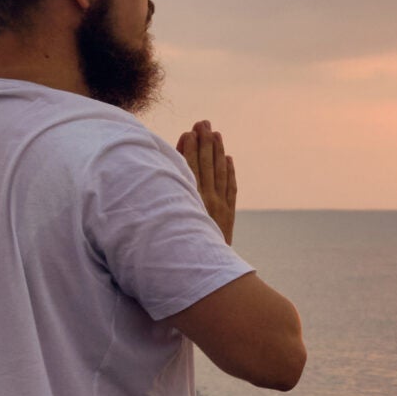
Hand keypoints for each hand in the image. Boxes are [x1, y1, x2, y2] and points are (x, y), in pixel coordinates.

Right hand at [176, 119, 236, 244]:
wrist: (202, 272)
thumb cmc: (177, 248)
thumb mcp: (169, 225)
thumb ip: (169, 199)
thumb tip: (166, 176)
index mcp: (191, 202)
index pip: (190, 168)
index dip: (190, 149)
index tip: (188, 132)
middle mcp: (208, 201)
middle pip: (207, 165)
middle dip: (205, 142)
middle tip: (204, 123)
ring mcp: (220, 207)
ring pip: (220, 173)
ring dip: (218, 152)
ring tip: (216, 133)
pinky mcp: (228, 215)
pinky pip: (230, 189)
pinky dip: (229, 173)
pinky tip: (228, 159)